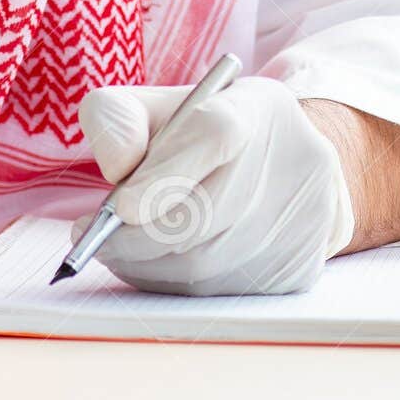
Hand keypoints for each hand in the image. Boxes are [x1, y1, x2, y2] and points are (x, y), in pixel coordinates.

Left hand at [75, 76, 353, 296]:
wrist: (282, 158)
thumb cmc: (198, 134)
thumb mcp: (153, 106)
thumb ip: (117, 121)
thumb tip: (117, 169)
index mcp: (253, 107)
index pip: (212, 136)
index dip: (164, 176)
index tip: (118, 208)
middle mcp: (291, 162)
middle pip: (205, 216)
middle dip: (137, 238)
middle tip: (95, 239)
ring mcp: (304, 221)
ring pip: (208, 265)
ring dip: (149, 267)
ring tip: (120, 252)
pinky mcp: (301, 269)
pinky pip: (222, 293)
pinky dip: (177, 286)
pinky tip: (160, 266)